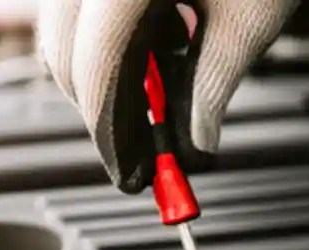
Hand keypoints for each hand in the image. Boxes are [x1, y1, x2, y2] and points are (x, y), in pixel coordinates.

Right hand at [38, 0, 297, 192]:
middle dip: (101, 106)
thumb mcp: (250, 15)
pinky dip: (104, 31)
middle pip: (61, 53)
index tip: (135, 173)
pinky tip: (158, 29)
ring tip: (166, 71)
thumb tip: (196, 143)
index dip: (111, 135)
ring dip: (100, 67)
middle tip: (149, 141)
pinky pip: (73, 2)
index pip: (92, 71)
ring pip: (59, 27)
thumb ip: (213, 85)